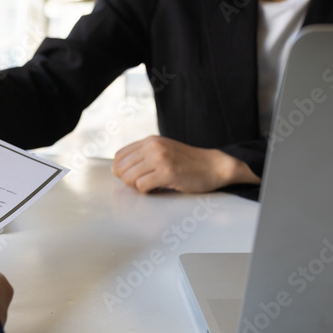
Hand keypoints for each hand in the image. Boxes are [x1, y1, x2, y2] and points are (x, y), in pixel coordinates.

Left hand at [112, 136, 259, 193]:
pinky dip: (147, 191)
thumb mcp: (163, 150)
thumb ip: (144, 154)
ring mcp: (160, 159)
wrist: (213, 166)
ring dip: (137, 186)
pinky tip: (158, 188)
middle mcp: (153, 147)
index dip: (120, 170)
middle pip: (121, 168)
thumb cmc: (187, 162)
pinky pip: (142, 186)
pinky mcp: (168, 173)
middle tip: (143, 184)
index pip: (119, 156)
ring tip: (151, 185)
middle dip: (128, 180)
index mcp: (150, 140)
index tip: (132, 177)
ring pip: (129, 178)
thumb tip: (119, 169)